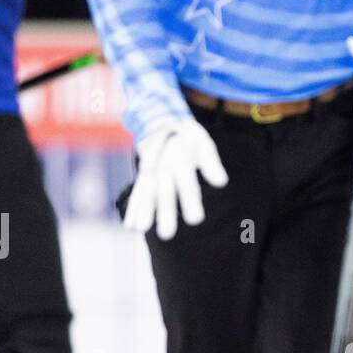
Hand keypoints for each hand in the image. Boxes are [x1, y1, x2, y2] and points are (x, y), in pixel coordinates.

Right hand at [123, 117, 227, 238]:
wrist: (162, 118)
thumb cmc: (187, 135)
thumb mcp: (202, 143)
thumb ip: (211, 163)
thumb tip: (222, 182)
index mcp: (180, 159)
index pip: (186, 183)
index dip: (190, 201)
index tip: (195, 220)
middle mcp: (162, 166)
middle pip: (164, 191)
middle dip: (165, 212)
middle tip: (167, 235)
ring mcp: (150, 170)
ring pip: (146, 192)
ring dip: (144, 211)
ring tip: (141, 230)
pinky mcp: (143, 175)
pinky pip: (137, 192)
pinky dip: (133, 207)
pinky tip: (131, 226)